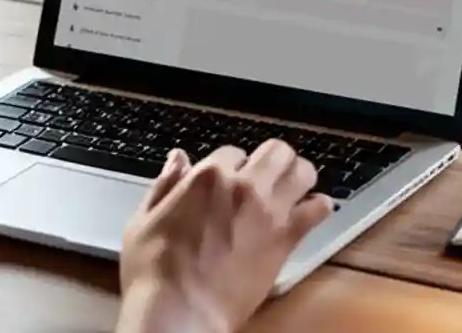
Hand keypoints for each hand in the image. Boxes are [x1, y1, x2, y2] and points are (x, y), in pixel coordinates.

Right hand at [117, 141, 334, 332]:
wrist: (181, 311)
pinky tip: (312, 210)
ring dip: (299, 176)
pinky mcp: (286, 238)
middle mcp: (243, 186)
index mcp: (207, 177)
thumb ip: (164, 185)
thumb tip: (177, 159)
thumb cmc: (155, 271)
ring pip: (302, 172)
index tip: (229, 180)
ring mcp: (268, 211)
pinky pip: (318, 209)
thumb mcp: (143, 221)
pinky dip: (319, 206)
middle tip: (269, 173)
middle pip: (276, 151)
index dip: (231, 165)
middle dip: (273, 159)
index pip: (232, 151)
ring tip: (294, 186)